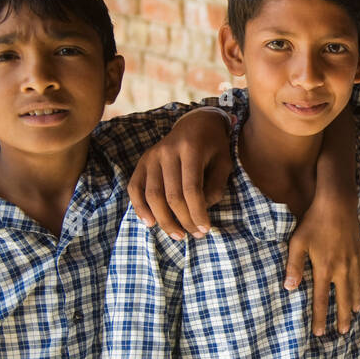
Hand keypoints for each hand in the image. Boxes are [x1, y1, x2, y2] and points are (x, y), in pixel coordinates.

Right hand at [128, 109, 232, 238]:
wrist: (196, 123)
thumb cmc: (214, 147)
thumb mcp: (224, 163)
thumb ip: (215, 187)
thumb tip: (201, 211)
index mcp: (191, 149)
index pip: (191, 189)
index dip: (197, 212)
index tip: (206, 229)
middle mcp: (168, 151)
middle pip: (171, 195)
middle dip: (184, 220)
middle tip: (195, 235)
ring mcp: (152, 156)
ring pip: (152, 195)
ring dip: (164, 220)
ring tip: (178, 235)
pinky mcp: (142, 161)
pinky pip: (135, 188)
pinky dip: (140, 208)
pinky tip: (150, 223)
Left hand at [287, 191, 359, 334]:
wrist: (338, 204)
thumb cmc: (314, 222)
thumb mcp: (297, 243)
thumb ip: (294, 267)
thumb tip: (289, 288)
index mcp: (325, 270)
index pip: (322, 300)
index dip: (320, 318)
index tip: (319, 333)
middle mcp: (342, 269)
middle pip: (344, 299)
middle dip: (343, 317)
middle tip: (343, 331)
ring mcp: (353, 260)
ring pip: (356, 286)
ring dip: (355, 301)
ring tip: (356, 311)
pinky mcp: (359, 250)